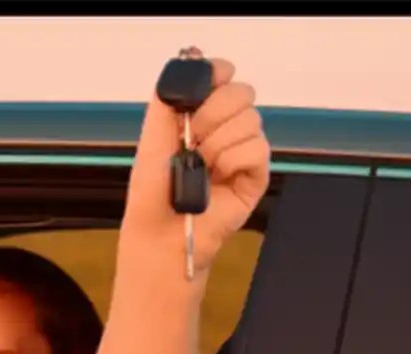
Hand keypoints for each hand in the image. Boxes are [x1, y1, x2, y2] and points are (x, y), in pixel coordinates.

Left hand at [122, 53, 270, 275]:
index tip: (207, 86)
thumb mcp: (152, 137)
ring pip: (251, 119)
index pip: (222, 76)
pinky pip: (258, 148)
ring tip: (202, 165)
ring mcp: (242, 151)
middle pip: (242, 92)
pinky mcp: (256, 175)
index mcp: (199, 116)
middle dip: (214, 113)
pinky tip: (219, 176)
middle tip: (193, 139)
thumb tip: (189, 63)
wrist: (161, 233)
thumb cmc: (153, 192)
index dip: (217, 75)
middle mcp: (224, 129)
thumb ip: (167, 100)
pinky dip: (234, 160)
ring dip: (220, 142)